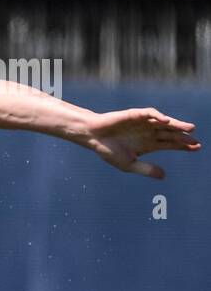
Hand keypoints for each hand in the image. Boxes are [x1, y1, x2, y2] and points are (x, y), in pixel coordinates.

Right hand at [85, 108, 199, 178]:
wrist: (92, 137)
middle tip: (195, 140)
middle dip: (183, 137)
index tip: (196, 147)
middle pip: (171, 133)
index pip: (170, 144)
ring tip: (189, 129)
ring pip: (164, 123)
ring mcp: (143, 123)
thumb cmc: (108, 150)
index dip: (183, 146)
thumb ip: (146, 169)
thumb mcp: (129, 164)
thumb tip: (164, 176)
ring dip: (176, 125)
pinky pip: (150, 114)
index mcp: (149, 144)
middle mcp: (149, 132)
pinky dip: (158, 116)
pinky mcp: (135, 115)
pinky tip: (166, 121)